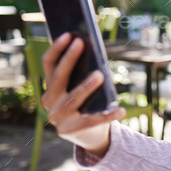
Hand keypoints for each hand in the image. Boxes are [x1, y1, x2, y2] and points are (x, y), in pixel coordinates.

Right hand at [41, 33, 125, 155]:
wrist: (90, 136)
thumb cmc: (89, 106)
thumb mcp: (83, 88)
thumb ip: (84, 73)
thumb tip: (94, 50)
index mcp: (50, 87)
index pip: (49, 64)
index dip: (57, 48)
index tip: (69, 34)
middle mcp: (49, 102)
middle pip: (57, 77)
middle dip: (69, 58)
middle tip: (81, 43)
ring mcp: (57, 117)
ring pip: (73, 98)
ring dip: (86, 86)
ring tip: (100, 75)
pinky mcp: (70, 131)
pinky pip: (92, 121)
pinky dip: (108, 115)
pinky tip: (121, 110)